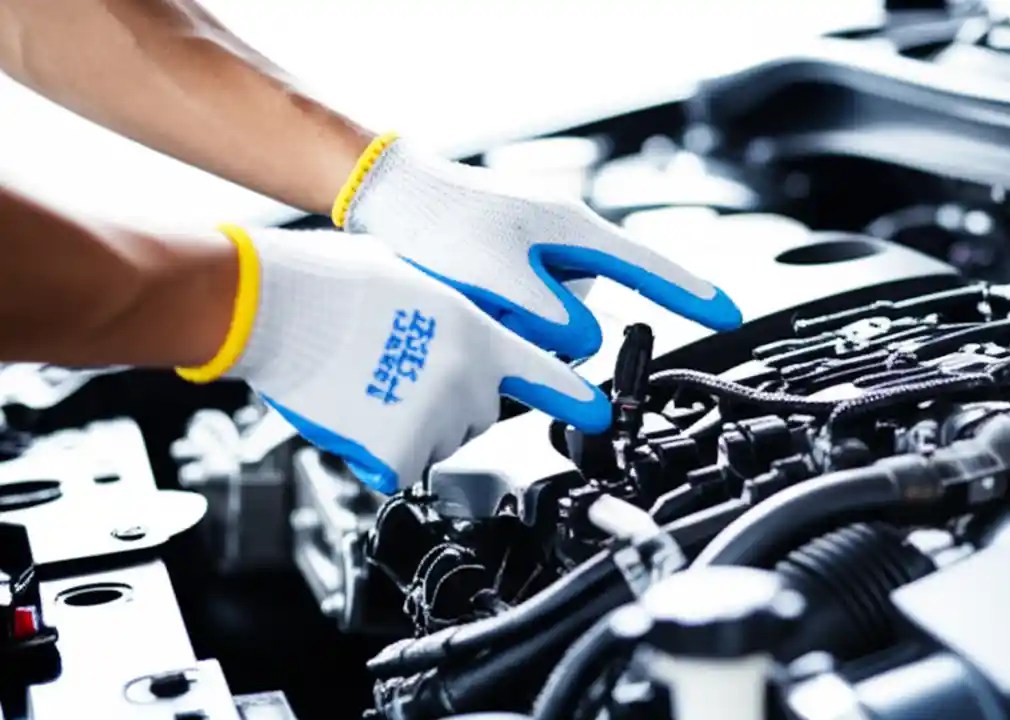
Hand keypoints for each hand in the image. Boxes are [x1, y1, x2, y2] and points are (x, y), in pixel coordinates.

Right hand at [178, 227, 609, 492]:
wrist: (276, 305)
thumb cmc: (333, 284)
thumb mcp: (419, 287)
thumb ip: (454, 323)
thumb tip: (460, 343)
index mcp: (478, 332)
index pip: (545, 375)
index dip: (575, 400)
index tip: (597, 416)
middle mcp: (468, 379)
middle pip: (478, 415)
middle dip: (447, 404)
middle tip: (399, 374)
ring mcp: (435, 419)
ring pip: (435, 443)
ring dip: (409, 428)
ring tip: (368, 387)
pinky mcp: (396, 453)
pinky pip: (395, 468)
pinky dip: (375, 455)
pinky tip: (352, 416)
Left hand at [334, 135, 742, 359]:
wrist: (387, 196)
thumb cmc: (440, 223)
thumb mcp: (504, 281)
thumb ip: (555, 320)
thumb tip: (582, 341)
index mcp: (574, 230)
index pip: (651, 268)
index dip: (693, 296)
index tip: (728, 315)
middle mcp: (563, 238)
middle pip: (588, 310)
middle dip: (552, 328)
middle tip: (499, 311)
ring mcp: (535, 250)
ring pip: (553, 316)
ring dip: (518, 323)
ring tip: (473, 298)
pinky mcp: (508, 263)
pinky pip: (524, 307)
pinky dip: (500, 313)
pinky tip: (468, 299)